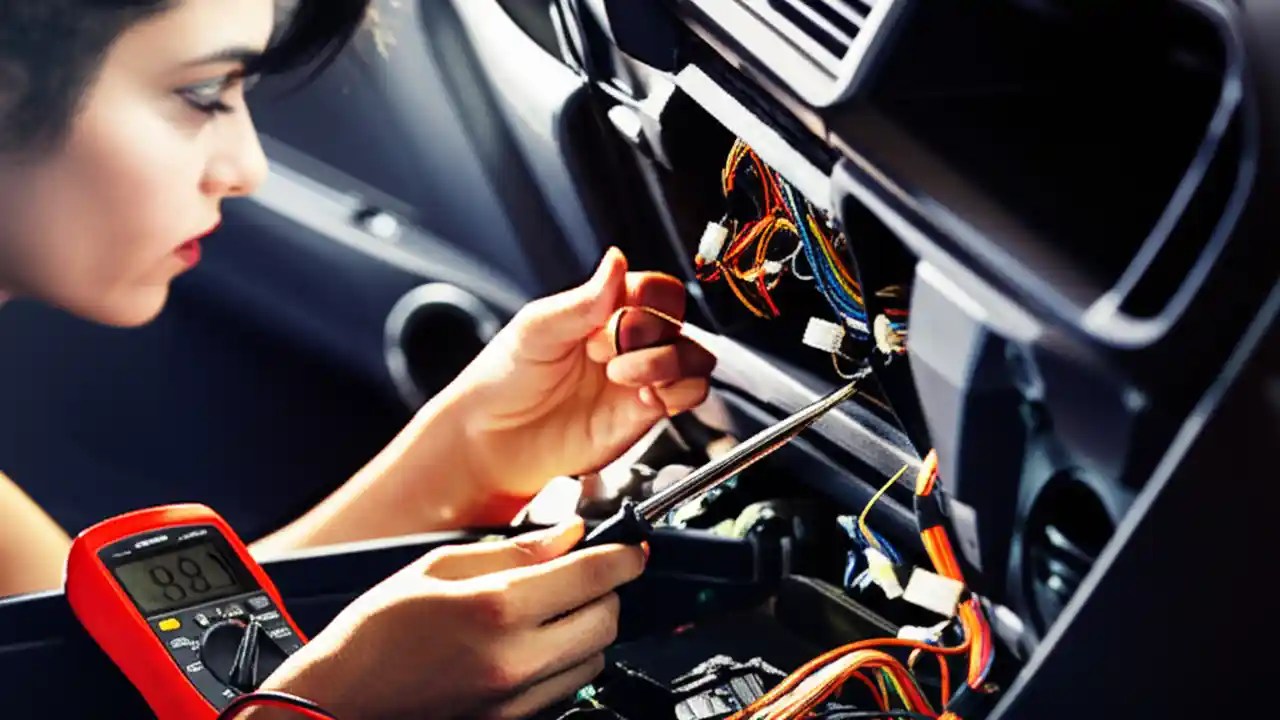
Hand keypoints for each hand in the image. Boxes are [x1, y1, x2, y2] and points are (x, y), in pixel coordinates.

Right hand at [260, 519, 644, 719]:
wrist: (340, 701)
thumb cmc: (375, 635)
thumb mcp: (437, 568)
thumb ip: (512, 550)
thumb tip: (567, 534)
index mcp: (496, 608)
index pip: (593, 576)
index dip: (623, 555)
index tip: (632, 547)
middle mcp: (515, 659)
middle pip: (606, 619)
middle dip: (606, 591)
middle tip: (584, 573)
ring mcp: (516, 698)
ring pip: (595, 658)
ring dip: (587, 629)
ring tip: (549, 611)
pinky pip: (568, 690)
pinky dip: (566, 663)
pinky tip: (533, 645)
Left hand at [450, 248, 716, 506]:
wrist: (493, 440)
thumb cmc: (504, 380)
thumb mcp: (536, 329)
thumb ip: (583, 300)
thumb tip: (615, 260)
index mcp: (605, 310)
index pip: (657, 290)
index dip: (645, 304)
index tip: (610, 322)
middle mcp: (629, 341)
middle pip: (678, 322)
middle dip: (645, 336)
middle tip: (602, 354)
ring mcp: (640, 378)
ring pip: (695, 358)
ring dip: (664, 364)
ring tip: (619, 378)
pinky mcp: (645, 414)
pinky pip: (691, 395)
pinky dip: (676, 393)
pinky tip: (639, 398)